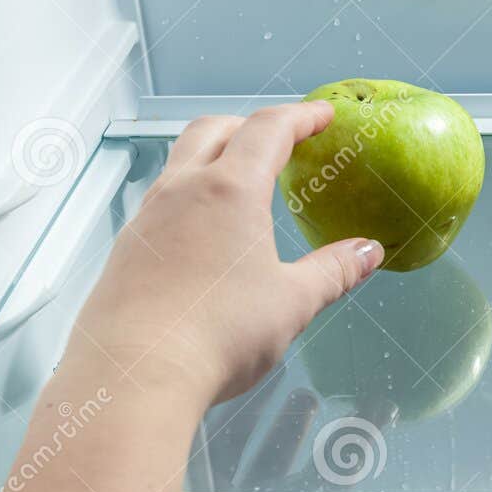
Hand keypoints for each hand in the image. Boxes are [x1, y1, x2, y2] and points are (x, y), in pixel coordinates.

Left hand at [71, 104, 383, 406]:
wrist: (133, 375)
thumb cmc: (216, 334)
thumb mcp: (292, 303)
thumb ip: (332, 271)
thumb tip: (365, 253)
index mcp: (229, 190)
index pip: (268, 130)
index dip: (300, 117)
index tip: (321, 116)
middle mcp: (182, 191)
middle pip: (213, 131)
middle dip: (248, 125)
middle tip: (276, 139)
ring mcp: (146, 219)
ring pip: (179, 164)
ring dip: (211, 158)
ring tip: (238, 185)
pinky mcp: (126, 251)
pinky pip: (159, 205)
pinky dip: (187, 199)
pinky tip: (202, 236)